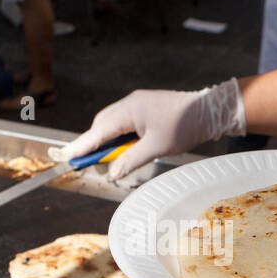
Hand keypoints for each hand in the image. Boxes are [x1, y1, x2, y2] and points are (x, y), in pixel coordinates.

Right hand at [57, 79, 246, 179]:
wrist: (209, 111)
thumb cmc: (184, 126)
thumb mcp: (157, 148)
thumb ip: (131, 160)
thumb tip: (112, 174)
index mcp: (129, 109)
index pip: (99, 131)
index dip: (83, 146)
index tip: (67, 157)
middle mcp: (129, 103)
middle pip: (102, 125)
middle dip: (93, 144)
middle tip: (85, 163)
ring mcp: (137, 104)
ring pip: (112, 123)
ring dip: (106, 141)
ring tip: (106, 159)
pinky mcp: (145, 108)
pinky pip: (124, 122)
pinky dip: (118, 136)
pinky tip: (123, 148)